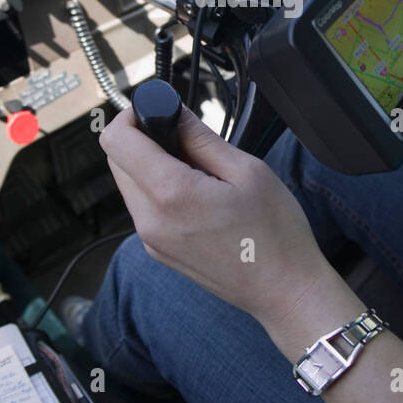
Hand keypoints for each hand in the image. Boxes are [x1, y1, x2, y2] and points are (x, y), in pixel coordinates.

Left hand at [98, 105, 334, 326]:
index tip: (158, 112)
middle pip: (117, 160)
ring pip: (129, 184)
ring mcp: (151, 239)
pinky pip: (143, 207)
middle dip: (143, 139)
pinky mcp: (158, 250)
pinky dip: (158, 190)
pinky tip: (197, 193)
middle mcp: (149, 220)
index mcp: (170, 194)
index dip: (132, 116)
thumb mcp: (247, 171)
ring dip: (151, 165)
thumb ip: (201, 138)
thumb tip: (173, 112)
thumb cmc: (275, 233)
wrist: (284, 291)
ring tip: (199, 169)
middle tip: (186, 139)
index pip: (117, 141)